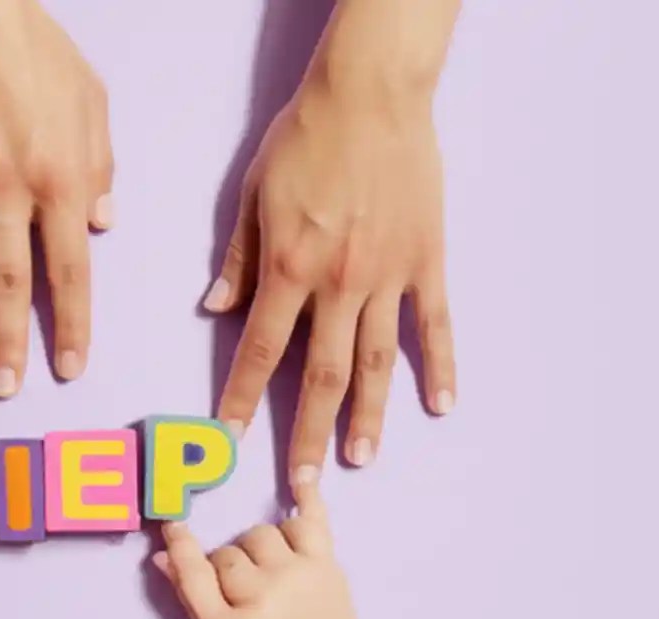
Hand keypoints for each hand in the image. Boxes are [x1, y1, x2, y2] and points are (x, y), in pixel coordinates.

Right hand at [0, 0, 112, 396]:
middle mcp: (9, 191)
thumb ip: (102, 170)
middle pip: (8, 282)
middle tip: (8, 389)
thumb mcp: (95, 105)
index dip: (68, 323)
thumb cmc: (41, 54)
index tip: (69, 365)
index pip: (67, 269)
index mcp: (60, 180)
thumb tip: (100, 227)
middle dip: (9, 342)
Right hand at [153, 482, 437, 618]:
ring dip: (256, 547)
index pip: (196, 572)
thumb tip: (163, 554)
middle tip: (241, 591)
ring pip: (260, 533)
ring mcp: (299, 574)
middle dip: (227, 566)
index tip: (172, 525)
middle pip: (228, 552)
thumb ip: (191, 598)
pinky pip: (312, 519)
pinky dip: (307, 496)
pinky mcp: (327, 563)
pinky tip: (302, 476)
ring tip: (266, 572)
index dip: (180, 545)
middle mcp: (266, 595)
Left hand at [208, 41, 455, 479]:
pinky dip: (441, 365)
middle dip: (306, 431)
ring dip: (367, 415)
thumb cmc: (304, 140)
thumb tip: (216, 308)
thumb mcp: (251, 196)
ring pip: (377, 361)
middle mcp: (338, 284)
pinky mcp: (426, 261)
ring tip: (359, 459)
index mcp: (289, 269)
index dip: (240, 396)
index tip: (228, 438)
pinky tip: (441, 405)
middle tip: (302, 480)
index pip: (260, 349)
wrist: (371, 97)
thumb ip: (238, 259)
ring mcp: (388, 277)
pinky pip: (435, 324)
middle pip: (320, 374)